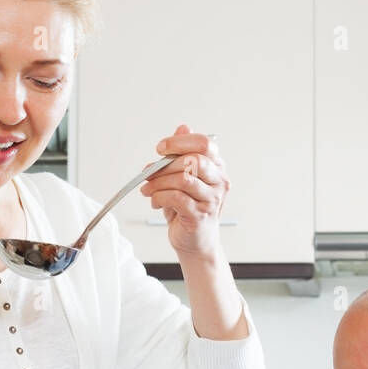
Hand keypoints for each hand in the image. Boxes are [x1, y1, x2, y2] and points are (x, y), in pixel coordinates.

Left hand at [141, 124, 229, 259]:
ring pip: (183, 179)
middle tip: (148, 173)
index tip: (160, 149)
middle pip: (193, 160)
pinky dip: (160, 197)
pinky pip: (177, 198)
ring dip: (159, 182)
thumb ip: (183, 153)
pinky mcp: (200, 215)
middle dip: (165, 165)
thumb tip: (182, 127)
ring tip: (148, 189)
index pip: (204, 143)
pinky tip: (155, 201)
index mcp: (217, 167)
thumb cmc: (189, 208)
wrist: (195, 241)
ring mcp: (212, 199)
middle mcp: (219, 181)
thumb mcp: (183, 176)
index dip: (179, 142)